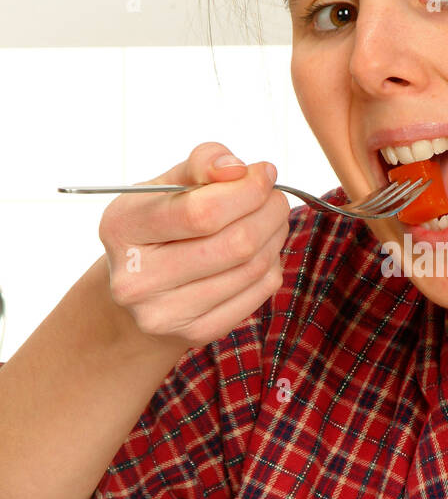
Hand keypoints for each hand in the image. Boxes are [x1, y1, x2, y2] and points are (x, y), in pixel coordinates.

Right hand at [100, 142, 289, 351]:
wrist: (140, 287)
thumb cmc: (159, 225)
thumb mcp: (166, 184)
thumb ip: (201, 164)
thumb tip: (238, 169)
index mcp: (121, 229)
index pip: (200, 212)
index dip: (247, 190)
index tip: (264, 174)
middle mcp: (136, 279)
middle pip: (234, 244)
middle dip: (269, 212)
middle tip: (276, 198)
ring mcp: (165, 313)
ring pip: (252, 268)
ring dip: (275, 236)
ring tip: (271, 220)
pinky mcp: (197, 333)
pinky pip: (259, 292)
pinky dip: (272, 265)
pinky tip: (261, 251)